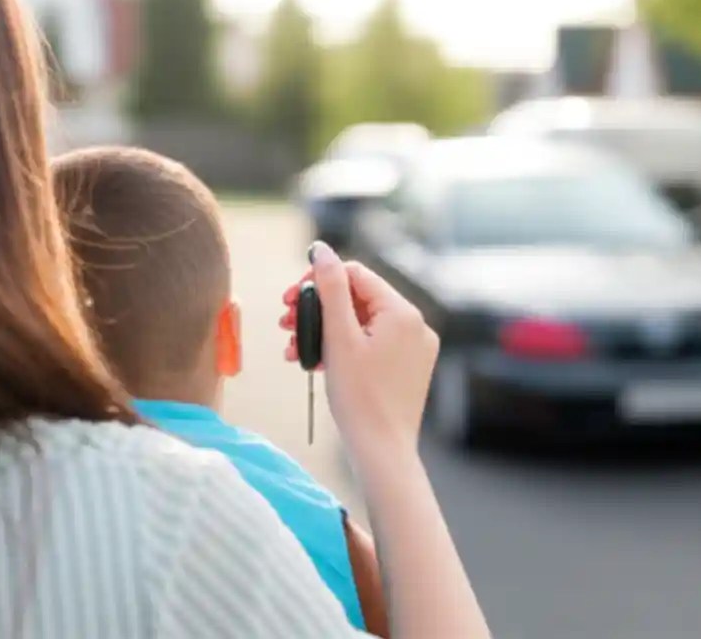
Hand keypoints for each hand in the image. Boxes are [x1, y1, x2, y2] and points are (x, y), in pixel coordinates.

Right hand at [280, 242, 438, 460]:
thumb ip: (330, 289)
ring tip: (294, 347)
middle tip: (285, 322)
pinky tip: (314, 361)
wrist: (381, 451)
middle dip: (317, 309)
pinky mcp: (406, 368)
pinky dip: (342, 348)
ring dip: (324, 330)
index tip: (289, 300)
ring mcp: (413, 348)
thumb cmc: (360, 398)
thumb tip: (322, 249)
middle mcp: (415, 325)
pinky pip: (371, 344)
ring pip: (361, 323)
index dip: (318, 282)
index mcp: (403, 312)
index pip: (355, 275)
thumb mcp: (338, 337)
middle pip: (357, 299)